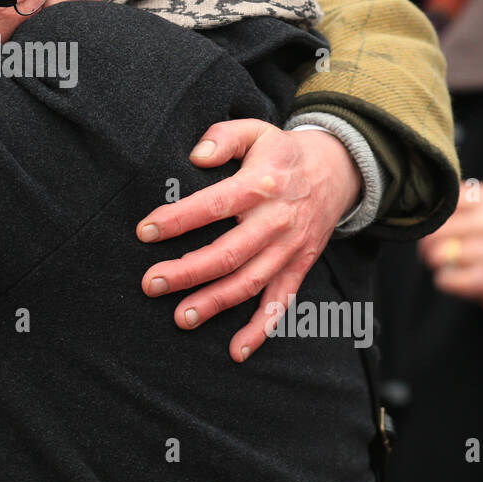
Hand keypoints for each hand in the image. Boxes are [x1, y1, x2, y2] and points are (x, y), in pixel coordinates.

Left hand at [137, 119, 361, 360]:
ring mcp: (290, 248)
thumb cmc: (282, 153)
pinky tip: (236, 351)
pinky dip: (261, 330)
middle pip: (229, 253)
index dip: (178, 219)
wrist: (338, 170)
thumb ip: (223, 137)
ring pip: (250, 282)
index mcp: (261, 184)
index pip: (214, 205)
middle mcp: (277, 220)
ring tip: (180, 317)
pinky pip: (281, 303)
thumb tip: (196, 156)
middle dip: (188, 271)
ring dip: (216, 303)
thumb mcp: (256, 130)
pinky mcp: (300, 266)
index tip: (145, 231)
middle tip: (151, 283)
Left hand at [418, 182, 482, 341]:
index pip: (441, 200)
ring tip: (448, 265)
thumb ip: (473, 200)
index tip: (433, 225)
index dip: (431, 215)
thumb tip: (430, 197)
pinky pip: (445, 279)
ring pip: (434, 254)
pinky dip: (447, 282)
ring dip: (435, 263)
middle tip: (432, 250)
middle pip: (432, 229)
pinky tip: (459, 280)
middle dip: (427, 242)